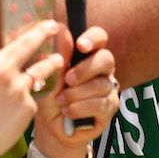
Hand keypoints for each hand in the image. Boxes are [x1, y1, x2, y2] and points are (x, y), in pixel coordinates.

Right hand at [0, 0, 62, 157]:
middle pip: (28, 40)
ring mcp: (16, 86)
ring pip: (43, 67)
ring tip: (56, 61)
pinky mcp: (28, 104)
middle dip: (43, 30)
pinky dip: (35, 96)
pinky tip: (29, 104)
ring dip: (51, 64)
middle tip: (53, 24)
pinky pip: (37, 93)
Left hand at [35, 25, 118, 157]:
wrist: (51, 127)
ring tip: (61, 101)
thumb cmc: (49, 97)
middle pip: (106, 58)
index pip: (99, 37)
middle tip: (68, 79)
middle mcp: (102, 69)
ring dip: (77, 93)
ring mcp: (108, 87)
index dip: (93, 38)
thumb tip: (62, 31)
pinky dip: (80, 108)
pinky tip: (68, 111)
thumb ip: (57, 56)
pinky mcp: (110, 107)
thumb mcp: (48, 76)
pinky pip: (100, 103)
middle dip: (85, 69)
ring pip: (101, 84)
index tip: (80, 45)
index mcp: (87, 54)